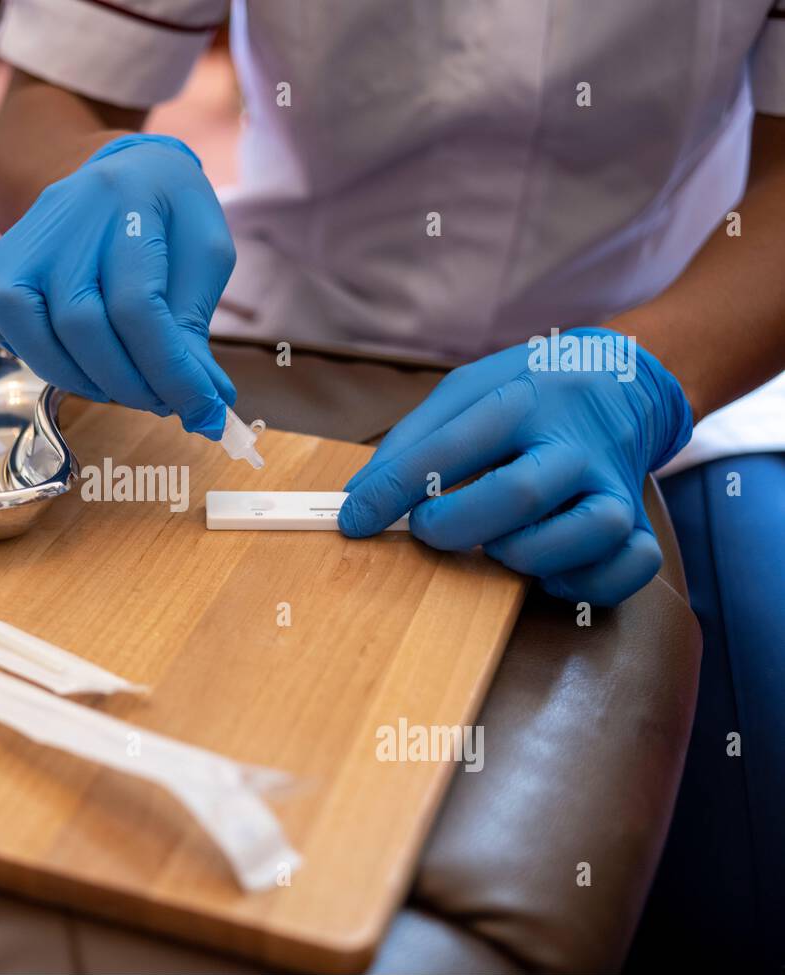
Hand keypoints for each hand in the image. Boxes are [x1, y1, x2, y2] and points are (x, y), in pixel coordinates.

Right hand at [0, 133, 236, 437]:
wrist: (129, 173)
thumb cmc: (172, 221)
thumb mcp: (205, 258)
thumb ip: (195, 329)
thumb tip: (201, 409)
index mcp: (128, 199)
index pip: (137, 306)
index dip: (169, 370)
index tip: (200, 408)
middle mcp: (63, 216)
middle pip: (78, 321)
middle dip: (125, 381)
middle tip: (159, 400)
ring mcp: (18, 239)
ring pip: (21, 322)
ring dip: (72, 375)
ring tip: (113, 386)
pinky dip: (7, 347)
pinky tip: (55, 355)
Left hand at [338, 328, 693, 605]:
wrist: (624, 376)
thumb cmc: (529, 389)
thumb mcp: (466, 390)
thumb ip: (412, 440)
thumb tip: (360, 497)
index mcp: (523, 400)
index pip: (449, 450)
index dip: (392, 491)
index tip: (355, 520)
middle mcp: (574, 443)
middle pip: (519, 495)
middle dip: (455, 525)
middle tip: (428, 528)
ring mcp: (612, 483)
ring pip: (588, 532)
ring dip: (527, 554)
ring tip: (496, 545)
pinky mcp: (636, 519)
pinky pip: (631, 565)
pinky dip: (587, 582)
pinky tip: (548, 572)